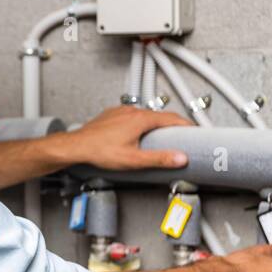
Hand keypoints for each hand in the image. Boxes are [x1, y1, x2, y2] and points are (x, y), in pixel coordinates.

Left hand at [64, 105, 191, 171]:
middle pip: (160, 115)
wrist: (76, 146)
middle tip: (182, 133)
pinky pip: (133, 116)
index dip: (186, 125)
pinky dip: (141, 122)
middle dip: (173, 124)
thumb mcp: (134, 159)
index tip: (195, 130)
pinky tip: (138, 132)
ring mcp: (121, 111)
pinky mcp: (112, 115)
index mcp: (141, 119)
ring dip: (156, 123)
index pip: (172, 118)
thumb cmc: (100, 152)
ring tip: (162, 134)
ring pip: (145, 114)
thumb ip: (159, 159)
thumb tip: (180, 158)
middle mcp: (132, 111)